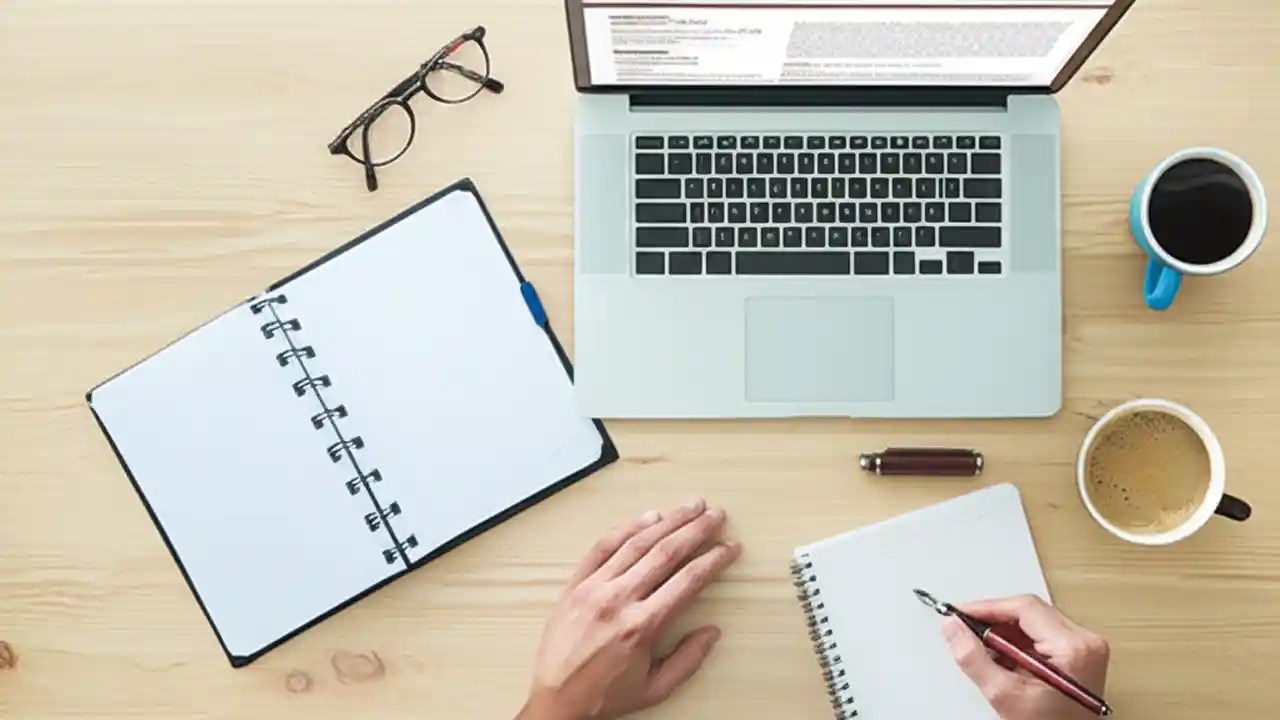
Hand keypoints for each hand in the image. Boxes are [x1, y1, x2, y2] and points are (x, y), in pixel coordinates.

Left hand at [517, 499, 740, 719]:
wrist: (555, 699)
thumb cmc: (604, 696)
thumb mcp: (655, 689)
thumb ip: (688, 660)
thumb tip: (712, 632)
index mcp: (641, 626)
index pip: (688, 581)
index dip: (713, 560)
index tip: (729, 548)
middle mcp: (618, 600)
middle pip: (666, 553)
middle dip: (696, 530)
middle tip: (716, 515)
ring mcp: (594, 588)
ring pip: (636, 543)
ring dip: (667, 521)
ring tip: (690, 507)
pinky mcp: (576, 585)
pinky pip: (602, 548)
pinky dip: (626, 529)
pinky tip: (647, 518)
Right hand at [942, 595, 1109, 719]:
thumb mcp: (1005, 695)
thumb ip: (974, 658)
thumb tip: (953, 628)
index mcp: (1073, 648)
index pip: (1024, 608)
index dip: (987, 607)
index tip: (961, 613)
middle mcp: (1085, 642)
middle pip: (1030, 611)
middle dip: (995, 620)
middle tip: (966, 629)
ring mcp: (1085, 648)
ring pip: (1034, 621)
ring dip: (1005, 632)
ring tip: (986, 652)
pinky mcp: (1080, 654)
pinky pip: (1043, 634)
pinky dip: (1018, 642)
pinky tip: (1004, 658)